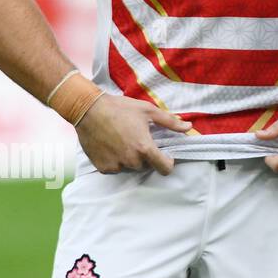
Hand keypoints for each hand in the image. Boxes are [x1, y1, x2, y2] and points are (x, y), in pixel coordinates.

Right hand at [76, 93, 191, 174]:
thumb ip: (170, 122)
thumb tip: (189, 127)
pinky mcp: (103, 167)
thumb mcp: (149, 111)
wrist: (88, 110)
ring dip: (132, 159)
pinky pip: (116, 168)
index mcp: (144, 148)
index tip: (165, 155)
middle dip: (147, 156)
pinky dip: (117, 161)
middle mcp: (131, 160)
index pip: (164, 168)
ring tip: (125, 141)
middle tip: (139, 140)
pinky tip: (113, 146)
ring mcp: (116, 165)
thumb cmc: (121, 108)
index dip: (168, 163)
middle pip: (147, 166)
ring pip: (131, 168)